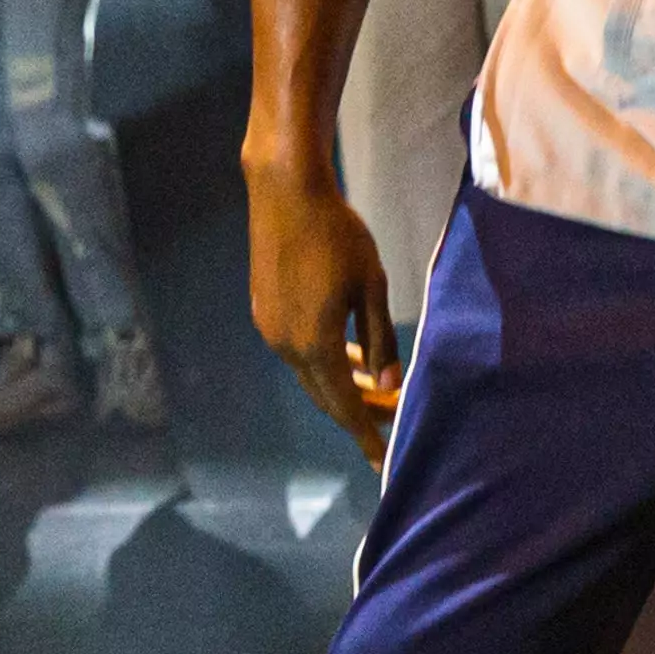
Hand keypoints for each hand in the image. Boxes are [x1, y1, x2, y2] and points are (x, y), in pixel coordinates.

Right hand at [248, 180, 404, 466]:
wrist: (285, 193)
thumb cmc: (338, 234)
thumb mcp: (371, 284)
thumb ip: (380, 338)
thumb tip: (387, 383)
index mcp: (314, 343)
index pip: (345, 405)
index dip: (366, 434)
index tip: (383, 460)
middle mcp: (285, 345)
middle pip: (325, 396)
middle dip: (358, 413)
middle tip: (390, 422)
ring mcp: (269, 329)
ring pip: (310, 374)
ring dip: (341, 386)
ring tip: (376, 389)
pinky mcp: (264, 311)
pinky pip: (298, 352)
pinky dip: (325, 363)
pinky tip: (349, 354)